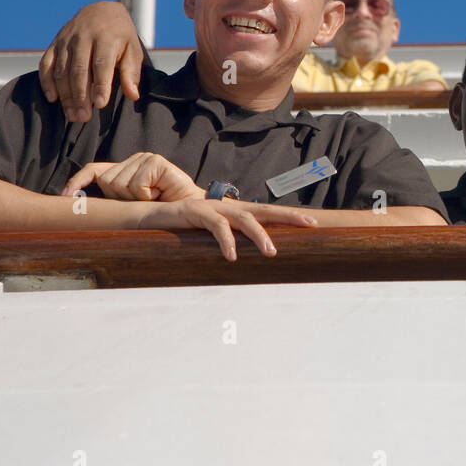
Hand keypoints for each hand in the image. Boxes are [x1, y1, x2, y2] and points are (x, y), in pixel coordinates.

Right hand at [39, 1, 143, 122]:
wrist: (101, 11)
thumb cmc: (121, 36)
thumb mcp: (133, 50)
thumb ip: (131, 73)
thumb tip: (133, 96)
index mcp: (106, 37)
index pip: (102, 64)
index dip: (100, 85)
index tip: (100, 105)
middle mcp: (83, 37)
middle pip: (79, 70)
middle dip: (80, 95)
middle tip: (83, 117)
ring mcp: (66, 40)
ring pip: (61, 69)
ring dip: (65, 94)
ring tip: (72, 115)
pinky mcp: (54, 43)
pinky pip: (46, 64)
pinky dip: (47, 82)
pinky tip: (53, 99)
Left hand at [64, 152, 204, 201]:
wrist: (193, 211)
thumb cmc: (163, 211)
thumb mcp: (132, 206)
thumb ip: (113, 200)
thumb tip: (80, 203)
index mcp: (125, 169)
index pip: (94, 170)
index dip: (78, 181)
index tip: (65, 197)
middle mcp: (133, 160)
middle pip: (106, 181)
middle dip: (120, 198)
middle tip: (144, 201)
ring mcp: (145, 158)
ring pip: (119, 184)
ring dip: (136, 198)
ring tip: (154, 198)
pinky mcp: (156, 162)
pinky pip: (137, 184)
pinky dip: (147, 195)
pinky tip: (160, 193)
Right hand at [140, 198, 318, 260]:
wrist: (151, 218)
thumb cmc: (185, 230)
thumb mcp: (213, 236)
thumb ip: (233, 241)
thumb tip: (254, 259)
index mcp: (235, 212)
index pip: (269, 212)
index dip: (290, 216)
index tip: (314, 222)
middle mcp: (228, 206)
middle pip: (264, 209)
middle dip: (288, 216)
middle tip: (309, 224)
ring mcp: (213, 207)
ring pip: (244, 218)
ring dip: (260, 234)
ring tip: (271, 252)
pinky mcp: (196, 212)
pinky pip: (216, 226)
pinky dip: (226, 241)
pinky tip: (231, 256)